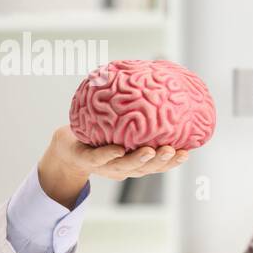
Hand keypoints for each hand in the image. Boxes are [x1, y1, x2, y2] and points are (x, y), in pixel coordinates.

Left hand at [36, 125, 189, 208]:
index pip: (156, 164)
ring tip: (151, 151)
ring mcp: (103, 165)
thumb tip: (160, 84)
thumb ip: (139, 114)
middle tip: (173, 151)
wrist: (66, 145)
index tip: (186, 152)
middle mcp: (120, 167)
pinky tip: (117, 149)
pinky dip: (108, 155)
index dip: (172, 162)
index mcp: (133, 161)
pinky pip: (97, 157)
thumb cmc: (99, 134)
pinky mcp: (84, 159)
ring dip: (138, 160)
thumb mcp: (120, 125)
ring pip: (123, 166)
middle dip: (161, 162)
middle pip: (144, 168)